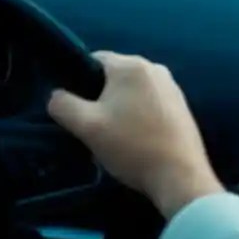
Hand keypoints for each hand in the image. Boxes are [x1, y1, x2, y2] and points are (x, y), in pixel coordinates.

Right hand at [47, 51, 223, 217]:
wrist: (180, 178)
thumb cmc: (132, 147)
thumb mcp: (87, 127)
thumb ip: (63, 105)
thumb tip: (56, 95)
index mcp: (131, 65)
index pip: (93, 60)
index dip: (79, 82)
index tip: (77, 108)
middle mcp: (155, 68)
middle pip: (114, 76)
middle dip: (101, 97)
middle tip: (95, 126)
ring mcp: (172, 87)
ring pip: (132, 92)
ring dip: (121, 108)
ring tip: (117, 137)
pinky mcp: (182, 107)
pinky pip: (150, 103)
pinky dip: (140, 117)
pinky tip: (138, 140)